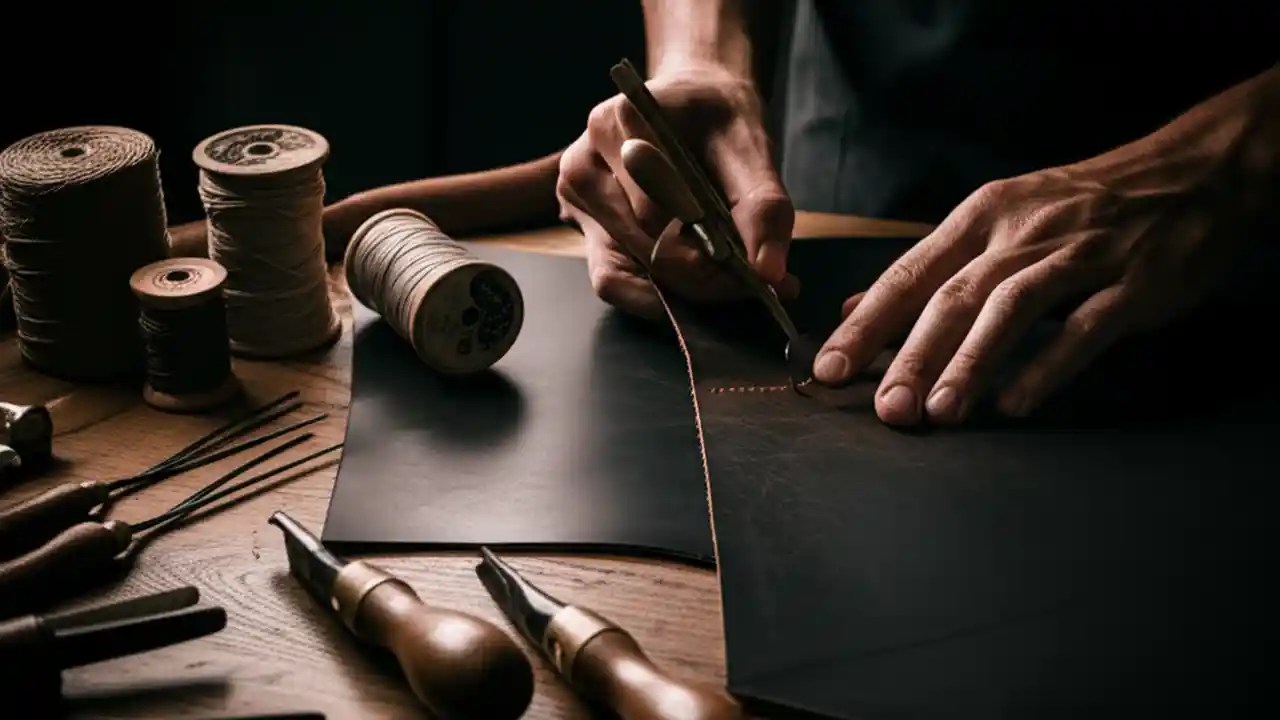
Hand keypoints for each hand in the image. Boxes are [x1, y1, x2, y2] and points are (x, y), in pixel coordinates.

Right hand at [556, 65, 795, 319]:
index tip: (756, 272)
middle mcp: (583, 160)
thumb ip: (764, 205)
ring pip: (622, 274)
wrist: (693, 101)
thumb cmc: (718, 117)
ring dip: (679, 287)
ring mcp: (576, 196)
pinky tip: (692, 284)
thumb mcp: (752, 146)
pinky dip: (654, 294)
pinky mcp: (581, 224)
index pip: (657, 213)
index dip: (707, 251)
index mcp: (618, 124)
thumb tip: (768, 273)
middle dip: (701, 276)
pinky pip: (610, 280)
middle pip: (642, 247)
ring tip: (726, 279)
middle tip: (751, 284)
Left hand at [813, 159, 1255, 425]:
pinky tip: (1016, 404)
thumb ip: (929, 268)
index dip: (868, 324)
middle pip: (953, 296)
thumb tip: (855, 309)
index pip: (910, 274)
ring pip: (1012, 309)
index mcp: (981, 216)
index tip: (830, 367)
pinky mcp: (1132, 283)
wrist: (1192, 173)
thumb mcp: (997, 220)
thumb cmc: (1079, 207)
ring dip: (971, 363)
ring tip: (939, 413)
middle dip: (912, 355)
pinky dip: (1048, 365)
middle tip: (884, 408)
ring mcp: (1079, 255)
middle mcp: (1023, 232)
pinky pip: (1084, 327)